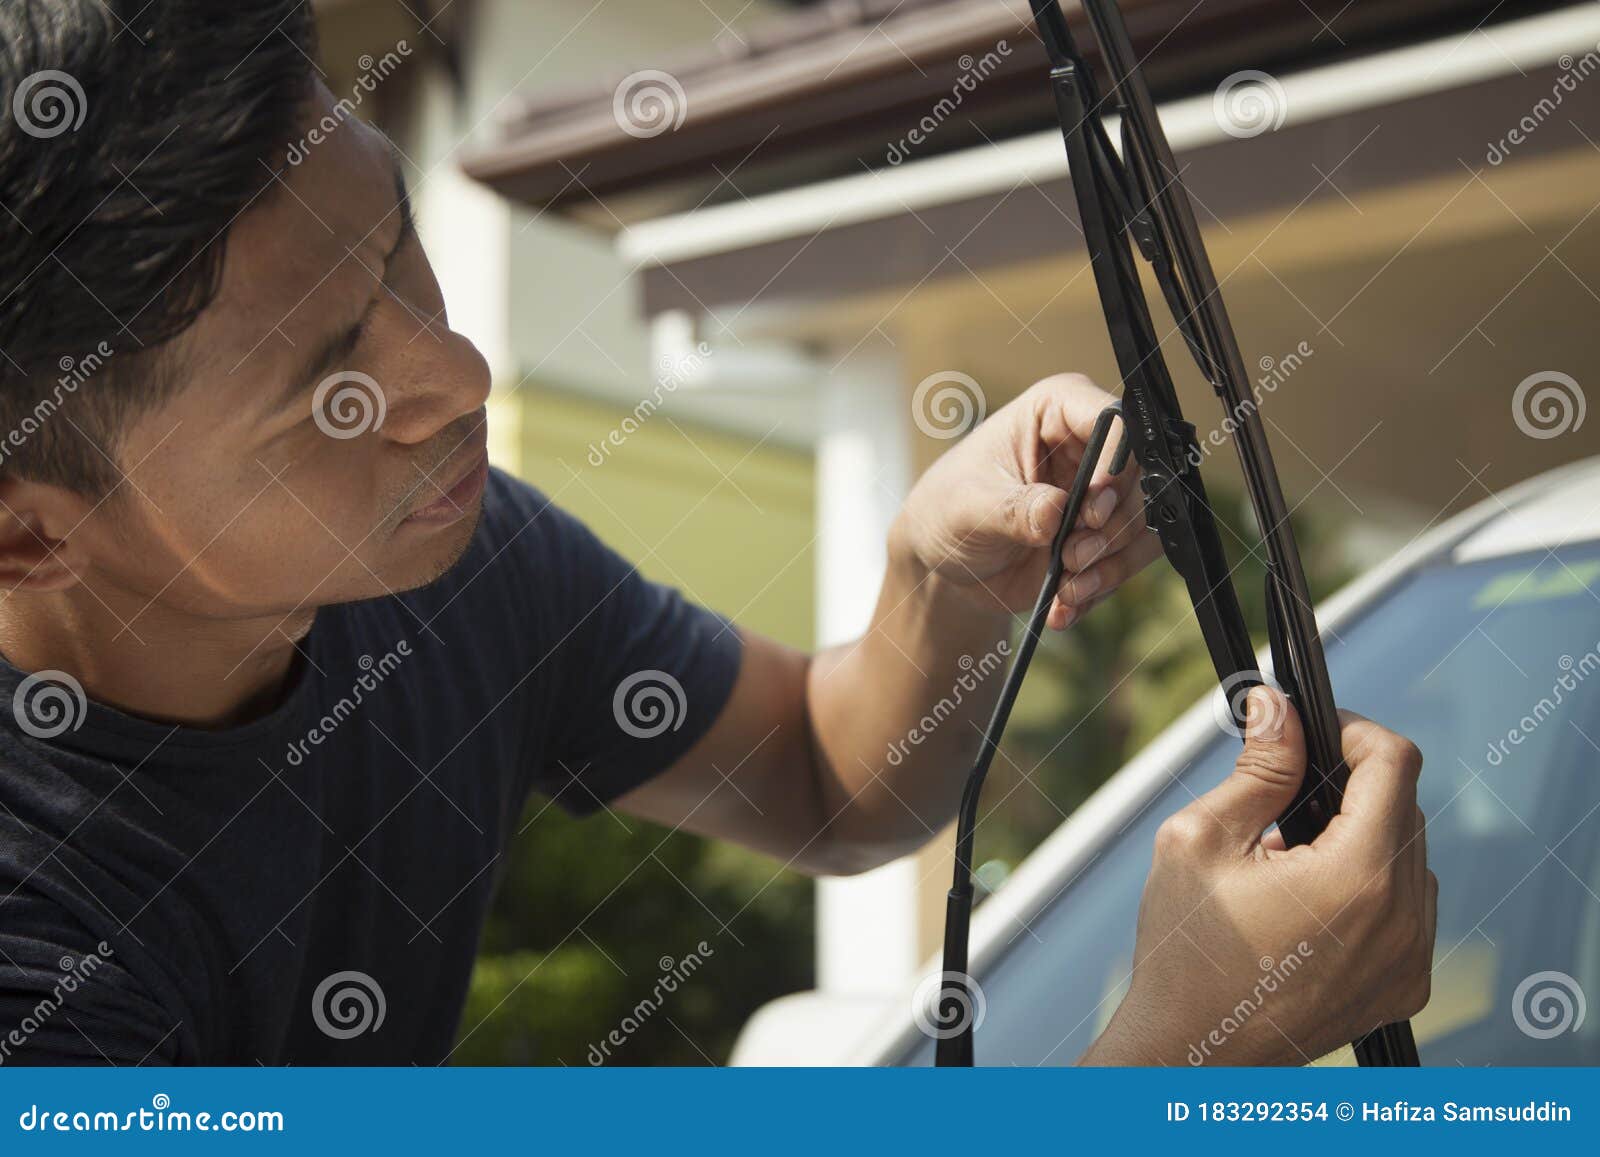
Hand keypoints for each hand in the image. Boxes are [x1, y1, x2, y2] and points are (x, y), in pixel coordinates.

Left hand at [889, 373, 1160, 628]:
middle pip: (1138, 479)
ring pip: (1141, 525)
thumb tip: (1056, 512)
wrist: (946, 561)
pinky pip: (1128, 563)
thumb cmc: (950, 509)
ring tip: (1066, 588)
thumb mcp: (970, 506)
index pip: (1112, 421)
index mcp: (1057, 410)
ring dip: (1108, 564)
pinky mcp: (1106, 537)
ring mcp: (1103, 495)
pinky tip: (1064, 605)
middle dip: (1108, 528)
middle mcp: (1091, 447)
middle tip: (1071, 555)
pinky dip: (1100, 588)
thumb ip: (1015, 508)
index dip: (1114, 463)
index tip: (1092, 509)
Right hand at [1083, 686, 1435, 1065]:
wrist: (1189, 1052)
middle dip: (1347, 786)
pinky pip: (1407, 909)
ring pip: (1409, 857)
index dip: (1353, 731)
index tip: (1314, 731)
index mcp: (1359, 877)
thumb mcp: (1202, 839)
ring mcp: (1410, 961)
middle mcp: (1403, 921)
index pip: (1396, 763)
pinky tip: (1306, 901)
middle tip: (1279, 799)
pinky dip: (1368, 887)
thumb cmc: (1184, 952)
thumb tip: (1278, 708)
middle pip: (1403, 808)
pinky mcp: (1404, 988)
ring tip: (1286, 858)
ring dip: (1360, 837)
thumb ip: (1258, 768)